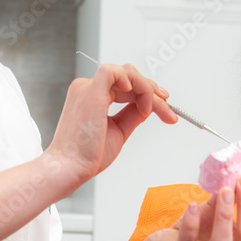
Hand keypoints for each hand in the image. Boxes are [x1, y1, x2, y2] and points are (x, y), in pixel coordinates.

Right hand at [47, 63, 177, 185]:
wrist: (70, 169)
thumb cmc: (87, 156)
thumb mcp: (118, 130)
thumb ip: (132, 115)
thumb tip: (149, 106)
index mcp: (91, 97)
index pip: (125, 86)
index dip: (147, 94)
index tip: (165, 110)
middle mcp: (87, 88)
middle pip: (129, 79)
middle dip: (153, 92)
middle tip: (169, 112)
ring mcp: (87, 88)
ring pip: (126, 73)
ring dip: (147, 88)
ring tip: (156, 109)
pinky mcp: (91, 91)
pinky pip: (114, 71)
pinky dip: (132, 80)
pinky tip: (141, 98)